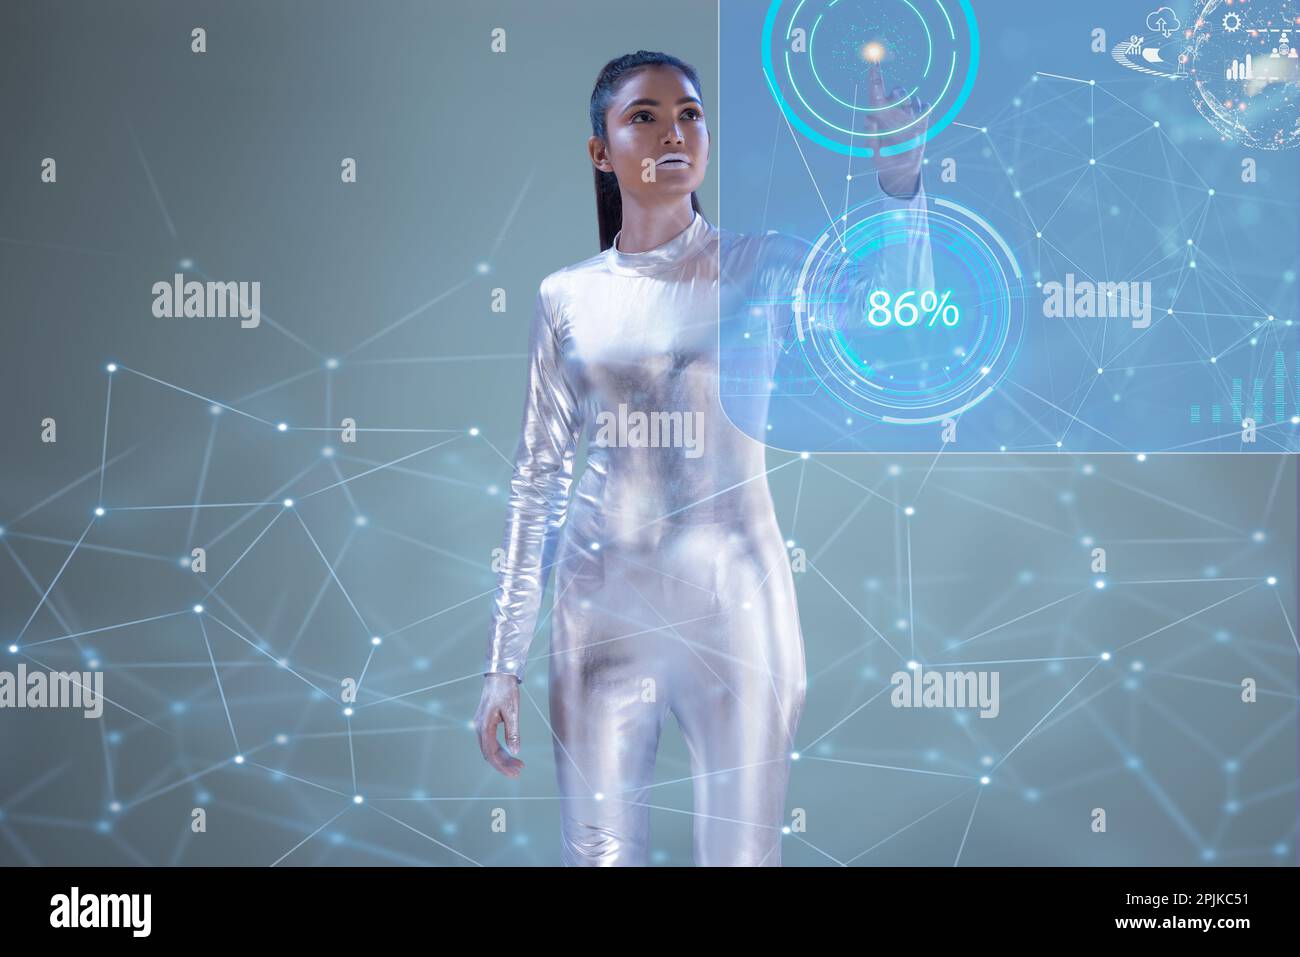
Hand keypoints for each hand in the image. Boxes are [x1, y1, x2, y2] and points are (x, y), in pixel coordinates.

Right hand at [474, 673, 523, 777]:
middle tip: (519, 772)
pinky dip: (500, 749)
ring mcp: (481, 725)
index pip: (491, 753)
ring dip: (503, 758)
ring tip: (518, 764)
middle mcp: (479, 727)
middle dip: (503, 765)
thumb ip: (513, 733)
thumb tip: (515, 751)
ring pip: (490, 748)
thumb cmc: (506, 691)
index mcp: (484, 726)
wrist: (499, 675)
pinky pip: (490, 741)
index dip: (502, 766)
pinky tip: (511, 752)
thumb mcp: (512, 712)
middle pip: (489, 753)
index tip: (515, 772)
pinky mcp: (485, 722)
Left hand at [864, 62, 929, 198]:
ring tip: (907, 129)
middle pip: (897, 92)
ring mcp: (909, 114)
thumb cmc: (885, 161)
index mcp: (879, 116)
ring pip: (911, 98)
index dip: (875, 78)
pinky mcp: (922, 119)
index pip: (876, 93)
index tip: (874, 64)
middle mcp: (894, 111)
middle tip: (899, 111)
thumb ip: (870, 137)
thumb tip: (867, 119)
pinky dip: (922, 113)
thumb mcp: (874, 153)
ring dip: (910, 109)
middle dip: (898, 97)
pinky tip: (918, 126)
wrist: (902, 171)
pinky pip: (925, 107)